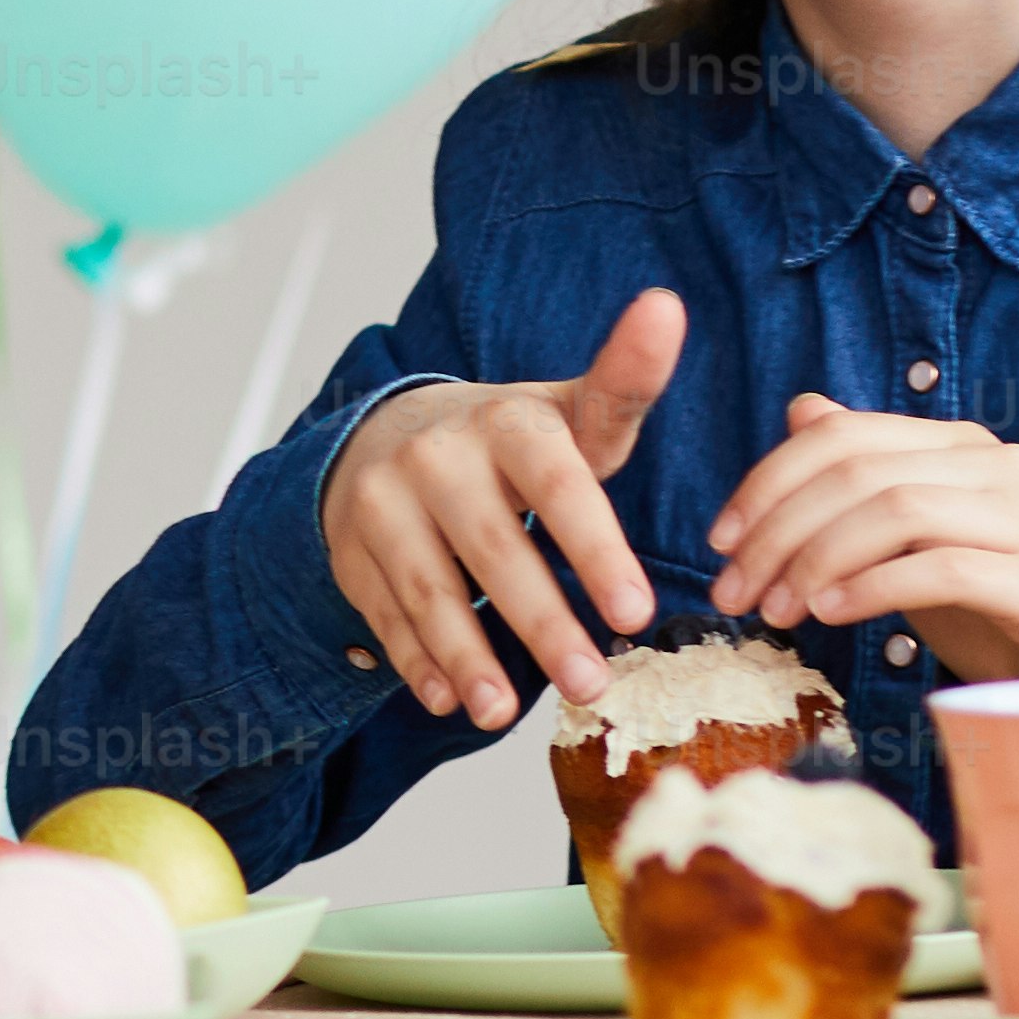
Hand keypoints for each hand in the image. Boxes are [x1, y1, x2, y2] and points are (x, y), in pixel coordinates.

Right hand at [320, 289, 683, 731]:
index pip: (557, 485)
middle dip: (542, 623)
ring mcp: (384, 504)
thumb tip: (666, 305)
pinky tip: (449, 697)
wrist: (390, 435)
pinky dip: (417, 659)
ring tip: (504, 713)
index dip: (596, 549)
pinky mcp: (351, 551)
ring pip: (429, 587)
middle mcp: (437, 457)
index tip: (636, 613)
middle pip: (494, 548)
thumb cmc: (508, 441)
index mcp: (505, 422)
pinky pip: (387, 613)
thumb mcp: (567, 413)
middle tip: (590, 685)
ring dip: (467, 654)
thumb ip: (623, 382)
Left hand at [707, 397, 1018, 679]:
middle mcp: (1000, 465)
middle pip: (860, 474)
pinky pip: (942, 568)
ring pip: (898, 513)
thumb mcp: (909, 534)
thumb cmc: (984, 601)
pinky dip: (873, 587)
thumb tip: (804, 410)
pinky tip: (831, 615)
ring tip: (777, 611)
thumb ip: (864, 472)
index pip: (842, 437)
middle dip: (778, 532)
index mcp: (959, 444)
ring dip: (818, 562)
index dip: (768, 482)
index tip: (719, 542)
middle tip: (732, 592)